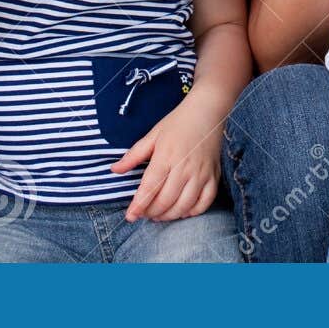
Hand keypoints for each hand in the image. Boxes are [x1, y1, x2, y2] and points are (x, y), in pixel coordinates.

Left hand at [111, 97, 222, 221]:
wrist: (206, 111)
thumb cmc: (177, 123)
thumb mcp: (152, 136)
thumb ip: (133, 155)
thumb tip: (115, 170)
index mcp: (166, 156)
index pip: (150, 188)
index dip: (139, 205)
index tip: (130, 216)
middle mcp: (184, 167)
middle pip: (166, 201)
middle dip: (151, 213)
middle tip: (144, 214)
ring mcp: (201, 173)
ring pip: (184, 205)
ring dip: (169, 216)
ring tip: (159, 215)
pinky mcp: (214, 176)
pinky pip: (205, 202)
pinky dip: (193, 212)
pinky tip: (182, 210)